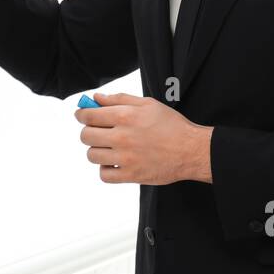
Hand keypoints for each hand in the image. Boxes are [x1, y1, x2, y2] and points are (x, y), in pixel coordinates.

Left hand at [74, 92, 212, 183]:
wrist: (191, 150)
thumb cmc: (171, 125)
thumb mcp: (147, 104)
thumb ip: (119, 99)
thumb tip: (96, 98)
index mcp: (125, 116)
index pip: (88, 116)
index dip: (81, 115)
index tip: (82, 116)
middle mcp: (122, 137)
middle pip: (86, 136)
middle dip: (88, 132)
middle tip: (98, 132)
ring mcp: (125, 158)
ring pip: (92, 156)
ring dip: (97, 151)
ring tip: (109, 148)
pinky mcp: (131, 175)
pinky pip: (104, 175)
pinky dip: (106, 169)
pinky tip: (115, 162)